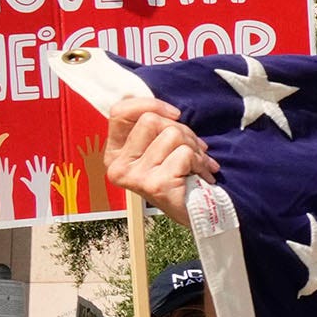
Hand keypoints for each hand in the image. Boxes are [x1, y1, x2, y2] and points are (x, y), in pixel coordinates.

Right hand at [104, 100, 215, 219]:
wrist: (197, 215)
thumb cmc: (179, 176)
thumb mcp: (161, 147)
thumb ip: (154, 127)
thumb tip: (152, 102)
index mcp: (114, 153)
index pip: (120, 112)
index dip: (151, 104)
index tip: (175, 115)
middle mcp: (118, 166)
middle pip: (151, 120)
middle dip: (181, 130)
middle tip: (194, 149)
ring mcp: (135, 177)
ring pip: (171, 135)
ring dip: (194, 148)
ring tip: (198, 165)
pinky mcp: (155, 185)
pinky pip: (185, 154)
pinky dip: (200, 162)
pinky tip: (202, 176)